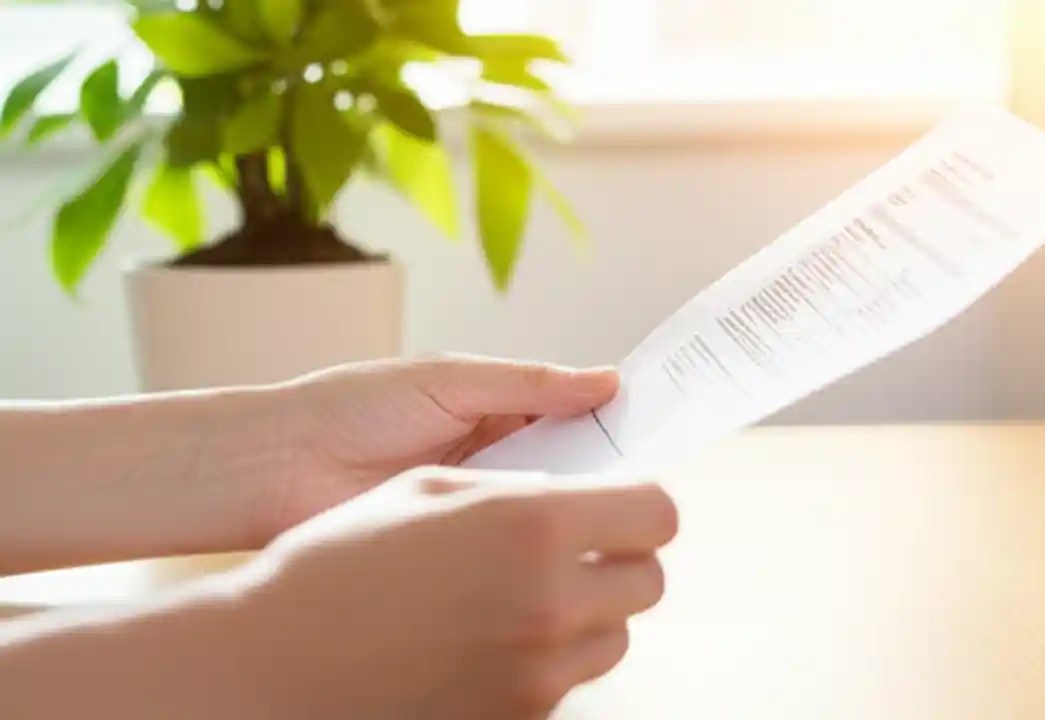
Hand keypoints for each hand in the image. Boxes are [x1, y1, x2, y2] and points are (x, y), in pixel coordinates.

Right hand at [237, 467, 677, 719]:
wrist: (271, 663)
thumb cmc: (336, 567)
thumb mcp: (429, 489)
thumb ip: (519, 493)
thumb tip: (570, 497)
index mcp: (535, 527)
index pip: (658, 513)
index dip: (642, 505)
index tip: (623, 506)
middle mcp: (551, 602)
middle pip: (648, 581)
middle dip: (619, 560)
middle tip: (575, 551)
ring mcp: (538, 672)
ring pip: (614, 638)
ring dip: (589, 615)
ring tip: (523, 599)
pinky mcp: (517, 719)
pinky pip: (566, 684)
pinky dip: (546, 661)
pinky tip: (488, 642)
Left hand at [252, 356, 618, 541]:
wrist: (276, 466)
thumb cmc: (350, 406)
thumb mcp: (449, 380)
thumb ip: (529, 383)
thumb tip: (608, 379)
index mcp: (491, 403)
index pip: (569, 405)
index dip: (612, 409)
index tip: (662, 412)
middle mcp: (490, 451)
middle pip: (568, 456)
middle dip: (604, 459)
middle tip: (649, 467)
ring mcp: (476, 498)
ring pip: (546, 498)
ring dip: (573, 498)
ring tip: (614, 500)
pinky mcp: (458, 542)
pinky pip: (511, 536)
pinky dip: (537, 535)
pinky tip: (564, 537)